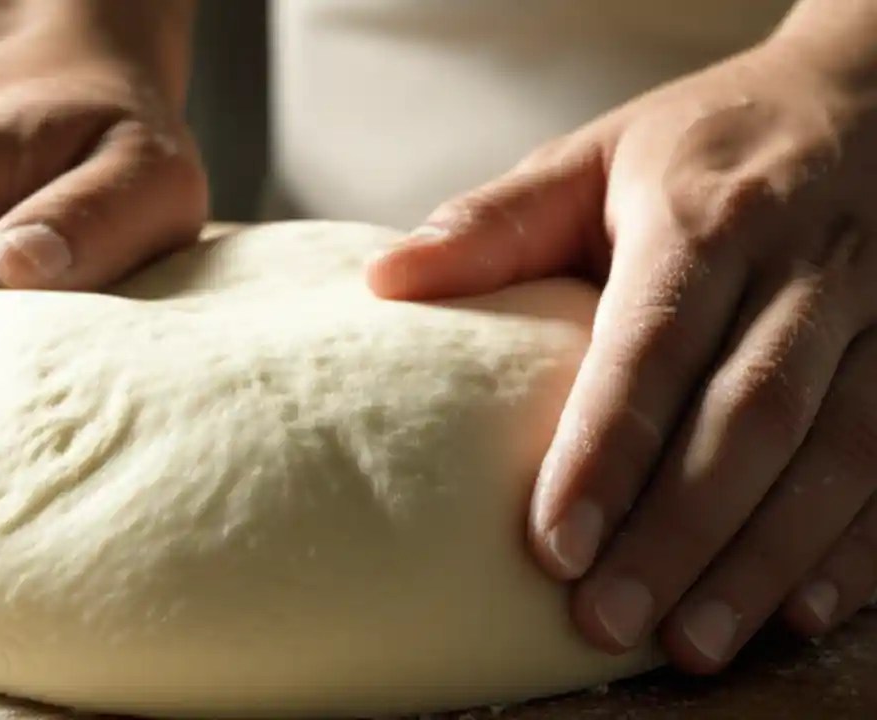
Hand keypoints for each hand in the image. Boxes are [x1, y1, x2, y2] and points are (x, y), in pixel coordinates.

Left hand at [368, 36, 876, 671]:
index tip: (552, 545)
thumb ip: (495, 224)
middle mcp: (806, 268)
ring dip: (766, 560)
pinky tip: (801, 614)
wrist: (863, 95)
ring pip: (838, 452)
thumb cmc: (700, 147)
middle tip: (605, 623)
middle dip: (677, 532)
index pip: (652, 345)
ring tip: (689, 645)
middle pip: (748, 416)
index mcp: (705, 219)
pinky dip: (856, 547)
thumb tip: (386, 284)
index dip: (606, 450)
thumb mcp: (594, 158)